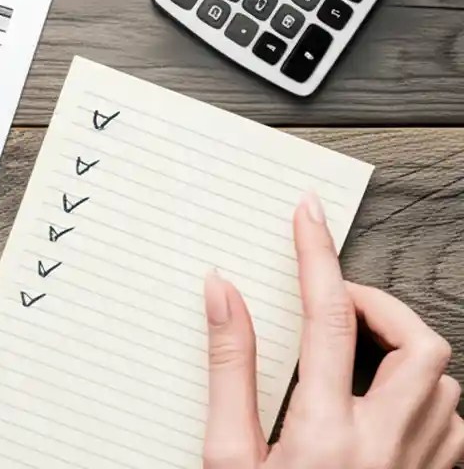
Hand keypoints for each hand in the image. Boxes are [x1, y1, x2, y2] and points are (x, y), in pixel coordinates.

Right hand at [203, 192, 463, 468]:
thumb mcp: (227, 457)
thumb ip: (229, 369)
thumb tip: (223, 294)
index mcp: (326, 431)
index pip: (328, 315)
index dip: (316, 256)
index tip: (307, 219)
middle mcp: (388, 446)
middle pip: (418, 343)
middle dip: (380, 305)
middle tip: (339, 299)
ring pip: (446, 383)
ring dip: (406, 354)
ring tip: (358, 356)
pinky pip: (456, 427)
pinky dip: (428, 402)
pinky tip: (388, 409)